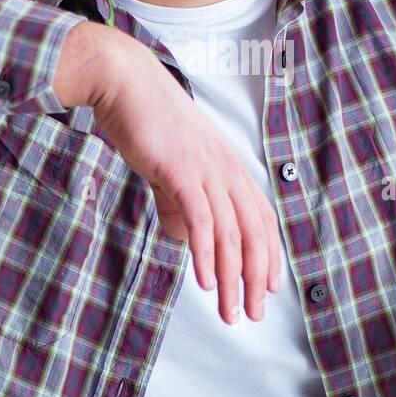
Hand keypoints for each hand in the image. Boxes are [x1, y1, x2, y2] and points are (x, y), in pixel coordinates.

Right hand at [55, 21, 282, 325]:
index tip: (268, 288)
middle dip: (256, 278)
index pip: (262, 219)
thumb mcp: (172, 167)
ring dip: (233, 278)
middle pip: (254, 233)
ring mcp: (207, 170)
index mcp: (230, 167)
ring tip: (229, 312)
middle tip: (251, 313)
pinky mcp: (182, 170)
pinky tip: (206, 282)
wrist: (126, 83)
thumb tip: (184, 237)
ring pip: (231, 234)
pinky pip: (201, 220)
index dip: (269, 256)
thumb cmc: (147, 123)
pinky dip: (207, 254)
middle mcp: (227, 170)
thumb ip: (179, 202)